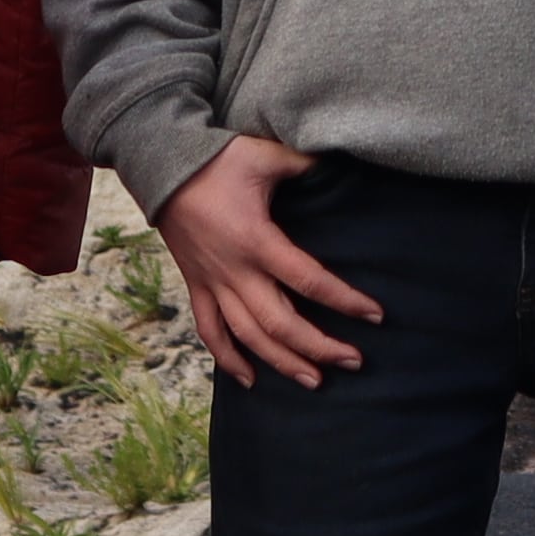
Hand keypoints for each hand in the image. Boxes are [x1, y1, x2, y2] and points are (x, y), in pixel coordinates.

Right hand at [154, 135, 375, 387]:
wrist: (159, 169)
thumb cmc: (216, 159)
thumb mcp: (265, 155)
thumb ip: (306, 163)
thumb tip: (340, 163)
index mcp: (256, 240)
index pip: (309, 280)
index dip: (345, 300)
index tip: (375, 315)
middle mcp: (234, 270)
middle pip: (280, 323)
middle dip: (319, 347)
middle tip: (354, 361)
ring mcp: (213, 282)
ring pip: (248, 336)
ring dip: (282, 362)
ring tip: (315, 381)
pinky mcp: (196, 285)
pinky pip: (209, 331)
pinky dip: (228, 358)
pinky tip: (251, 379)